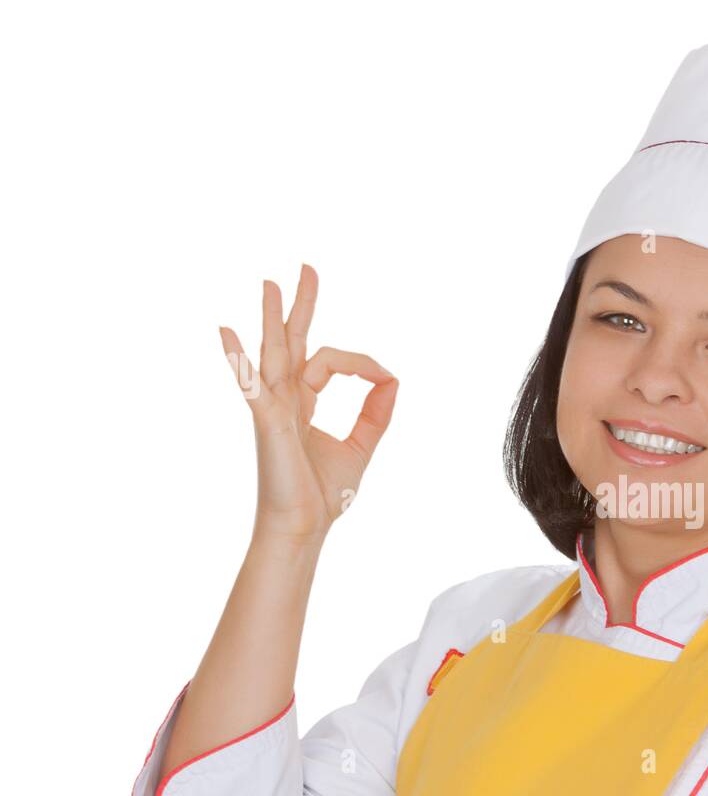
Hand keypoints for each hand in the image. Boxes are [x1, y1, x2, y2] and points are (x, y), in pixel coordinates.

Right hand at [220, 264, 398, 544]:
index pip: (329, 362)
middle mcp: (284, 400)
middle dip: (301, 305)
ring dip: (272, 318)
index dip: (363, 364)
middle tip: (308, 268)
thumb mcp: (361, 445)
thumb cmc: (321, 494)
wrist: (303, 527)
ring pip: (272, 353)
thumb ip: (377, 413)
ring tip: (271, 283)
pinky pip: (251, 384)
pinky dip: (238, 358)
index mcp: (302, 403)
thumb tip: (393, 379)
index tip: (386, 377)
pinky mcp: (267, 422)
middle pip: (291, 341)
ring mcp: (272, 409)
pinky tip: (226, 332)